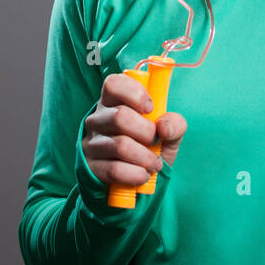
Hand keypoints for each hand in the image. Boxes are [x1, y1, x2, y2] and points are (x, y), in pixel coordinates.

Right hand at [82, 71, 186, 187]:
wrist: (134, 181)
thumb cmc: (149, 147)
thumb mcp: (168, 134)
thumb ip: (174, 124)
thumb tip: (164, 126)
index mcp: (113, 102)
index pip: (113, 84)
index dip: (135, 93)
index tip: (150, 108)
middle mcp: (97, 119)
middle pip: (120, 116)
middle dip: (147, 132)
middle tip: (156, 142)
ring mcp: (91, 143)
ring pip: (120, 145)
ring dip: (145, 157)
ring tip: (154, 164)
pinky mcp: (90, 167)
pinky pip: (114, 170)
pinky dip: (136, 174)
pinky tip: (142, 175)